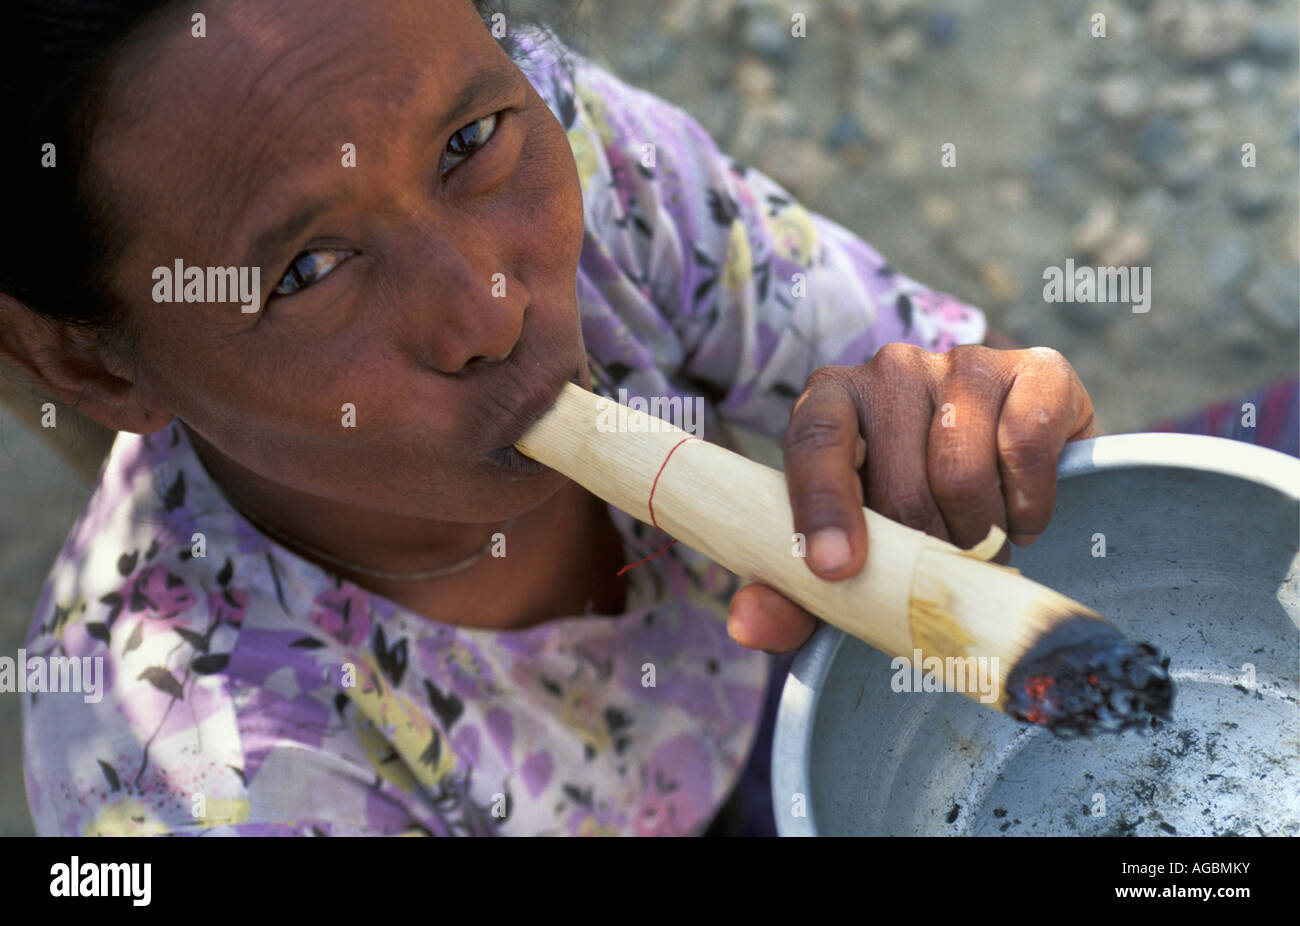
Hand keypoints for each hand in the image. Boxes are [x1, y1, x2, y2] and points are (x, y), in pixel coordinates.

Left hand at [726, 343, 1094, 652]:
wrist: (1005, 473)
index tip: (834, 570)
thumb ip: (791, 591)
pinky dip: (1027, 505)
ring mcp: (964, 362)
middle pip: (898, 481)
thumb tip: (748, 626)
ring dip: (977, 535)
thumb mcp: (845, 551)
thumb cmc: (905, 514)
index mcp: (829, 401)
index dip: (822, 506)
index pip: (813, 440)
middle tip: (939, 571)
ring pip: (962, 472)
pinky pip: (1026, 447)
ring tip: (978, 542)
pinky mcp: (1037, 368)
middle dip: (921, 551)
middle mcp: (891, 369)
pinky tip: (1020, 513)